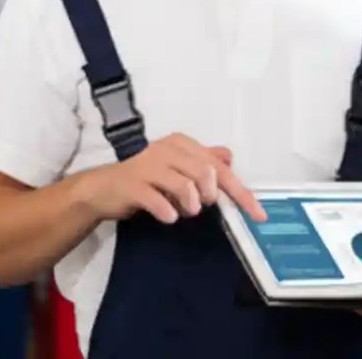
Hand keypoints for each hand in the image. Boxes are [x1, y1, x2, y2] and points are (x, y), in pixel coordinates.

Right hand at [76, 134, 266, 223]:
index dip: (241, 192)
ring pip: (185, 185)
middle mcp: (167, 149)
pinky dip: (168, 212)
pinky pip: (159, 200)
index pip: (220, 166)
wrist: (103, 189)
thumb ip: (202, 161)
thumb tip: (229, 157)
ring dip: (191, 205)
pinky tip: (168, 216)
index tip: (258, 214)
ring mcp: (148, 165)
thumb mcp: (176, 167)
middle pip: (206, 173)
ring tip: (185, 211)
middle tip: (201, 205)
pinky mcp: (133, 184)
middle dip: (210, 195)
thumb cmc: (145, 178)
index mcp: (182, 144)